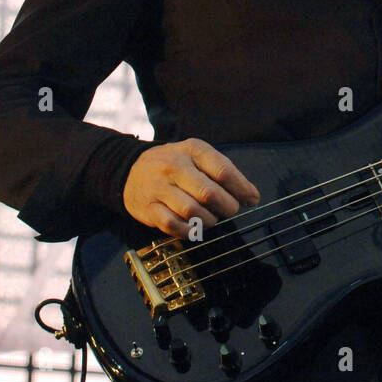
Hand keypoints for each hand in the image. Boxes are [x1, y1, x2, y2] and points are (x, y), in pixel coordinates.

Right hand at [123, 138, 260, 237]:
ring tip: (213, 218)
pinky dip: (189, 231)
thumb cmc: (175, 164)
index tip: (252, 199)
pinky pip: (173, 225)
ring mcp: (159, 188)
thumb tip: (252, 196)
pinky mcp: (148, 208)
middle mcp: (174, 167)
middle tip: (230, 210)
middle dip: (227, 207)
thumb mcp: (198, 156)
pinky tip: (195, 227)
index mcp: (192, 150)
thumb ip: (225, 171)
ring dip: (210, 220)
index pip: (223, 170)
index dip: (242, 188)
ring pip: (192, 211)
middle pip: (209, 193)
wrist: (130, 169)